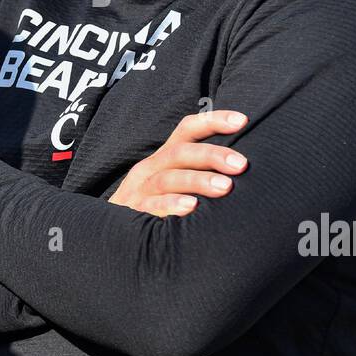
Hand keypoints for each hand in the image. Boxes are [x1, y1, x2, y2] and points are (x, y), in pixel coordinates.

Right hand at [109, 110, 247, 217]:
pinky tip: (192, 207)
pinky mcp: (133, 213)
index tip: (243, 121)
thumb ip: (200, 172)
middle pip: (181, 153)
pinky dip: (172, 205)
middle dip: (212, 155)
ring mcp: (140, 190)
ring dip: (198, 181)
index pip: (187, 129)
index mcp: (165, 157)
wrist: (110, 234)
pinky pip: (152, 206)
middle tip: (242, 165)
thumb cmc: (156, 205)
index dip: (213, 121)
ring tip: (225, 187)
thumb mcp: (173, 182)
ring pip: (169, 178)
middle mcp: (151, 167)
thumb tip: (244, 167)